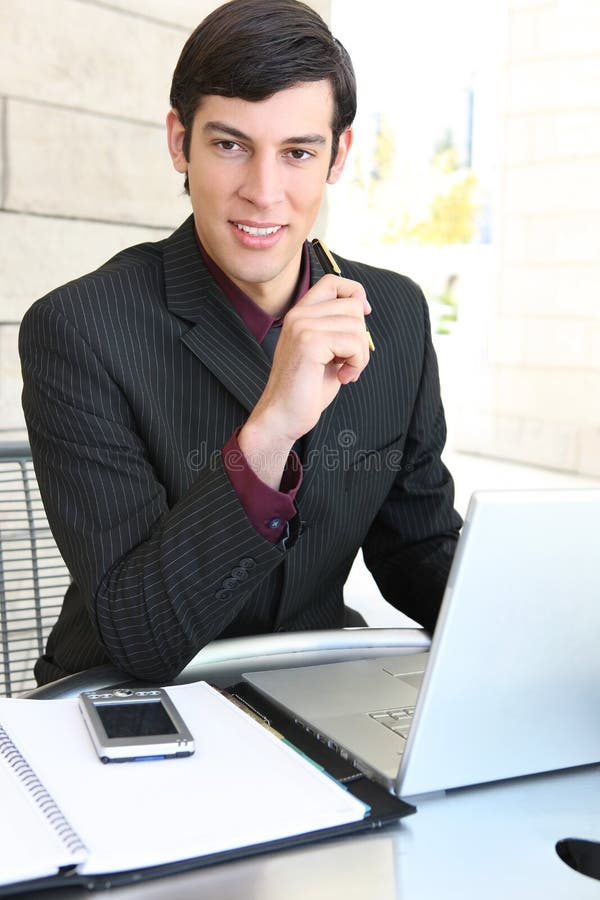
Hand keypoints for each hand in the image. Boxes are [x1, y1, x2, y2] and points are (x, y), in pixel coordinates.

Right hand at [238, 275, 370, 487]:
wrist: (283, 416)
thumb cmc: (306, 389)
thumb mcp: (327, 352)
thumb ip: (339, 328)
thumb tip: (363, 306)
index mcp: (300, 314)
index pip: (332, 282)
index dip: (355, 293)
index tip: (363, 315)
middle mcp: (298, 315)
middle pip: (353, 306)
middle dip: (361, 338)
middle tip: (348, 363)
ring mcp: (302, 326)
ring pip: (357, 325)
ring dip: (360, 354)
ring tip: (344, 372)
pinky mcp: (309, 342)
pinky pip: (353, 343)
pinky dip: (357, 364)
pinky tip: (343, 378)